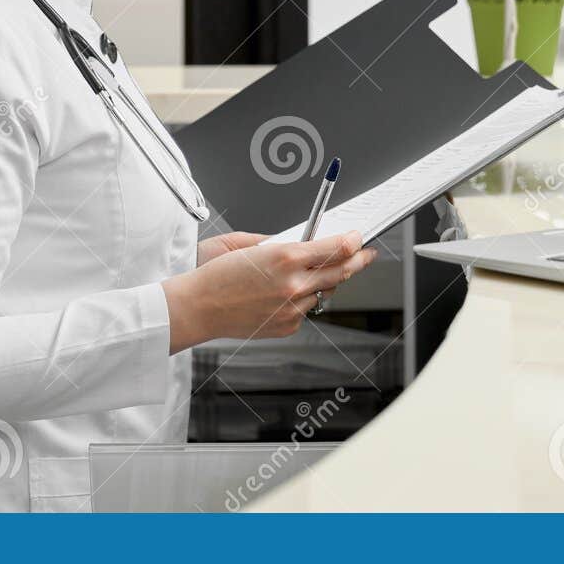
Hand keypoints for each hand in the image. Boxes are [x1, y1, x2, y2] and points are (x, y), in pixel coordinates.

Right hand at [162, 233, 377, 352]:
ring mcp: (292, 308)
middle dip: (359, 261)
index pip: (337, 248)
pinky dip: (300, 301)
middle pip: (342, 272)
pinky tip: (280, 295)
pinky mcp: (287, 326)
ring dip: (321, 283)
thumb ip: (282, 243)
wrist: (196, 308)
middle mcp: (294, 284)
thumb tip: (305, 243)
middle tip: (367, 254)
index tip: (360, 238)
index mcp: (286, 257)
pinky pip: (306, 310)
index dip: (354, 242)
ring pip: (324, 293)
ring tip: (304, 276)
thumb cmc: (216, 273)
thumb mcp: (248, 244)